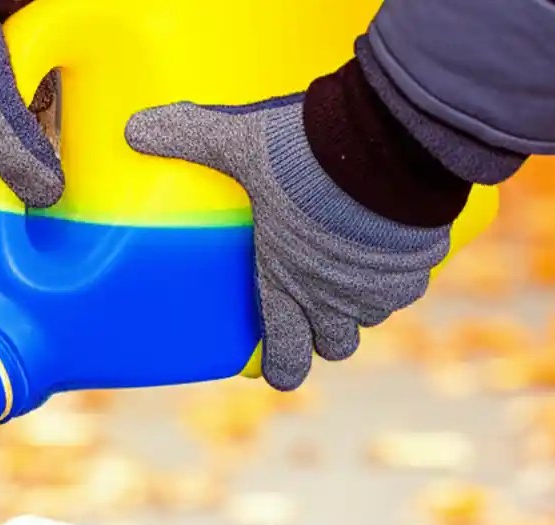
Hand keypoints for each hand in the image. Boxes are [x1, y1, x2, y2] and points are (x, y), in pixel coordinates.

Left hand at [126, 94, 450, 390]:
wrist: (387, 142)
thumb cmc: (303, 154)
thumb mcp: (237, 142)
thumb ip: (189, 138)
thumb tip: (134, 128)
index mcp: (286, 284)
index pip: (287, 357)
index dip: (283, 367)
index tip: (279, 365)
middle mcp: (336, 300)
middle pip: (336, 344)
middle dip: (326, 330)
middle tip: (316, 300)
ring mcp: (382, 287)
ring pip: (373, 313)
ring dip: (362, 299)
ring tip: (352, 264)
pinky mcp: (420, 263)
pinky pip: (410, 282)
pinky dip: (400, 269)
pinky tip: (391, 240)